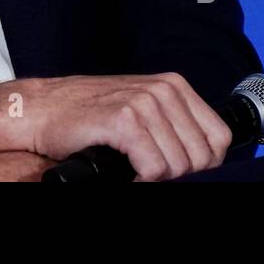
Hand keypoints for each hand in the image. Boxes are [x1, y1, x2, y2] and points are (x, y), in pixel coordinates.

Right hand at [0, 72, 230, 181]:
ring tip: (131, 164)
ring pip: (178, 166)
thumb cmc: (91, 116)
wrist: (44, 110)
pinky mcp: (124, 120)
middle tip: (145, 165)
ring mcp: (144, 102)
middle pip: (201, 157)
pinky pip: (153, 168)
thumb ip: (174, 125)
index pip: (219, 138)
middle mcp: (163, 90)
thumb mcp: (143, 110)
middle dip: (176, 172)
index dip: (201, 162)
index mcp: (174, 86)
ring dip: (155, 175)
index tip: (173, 166)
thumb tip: (208, 160)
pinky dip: (140, 177)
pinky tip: (122, 167)